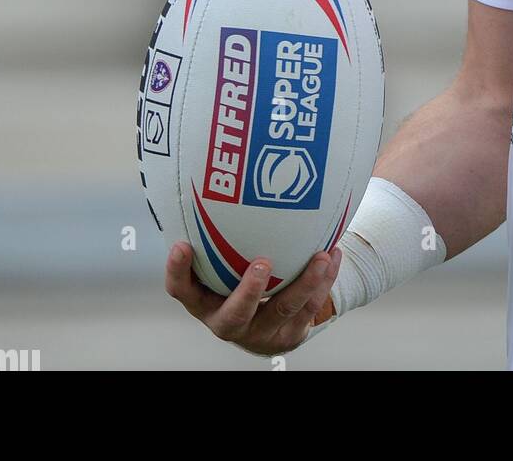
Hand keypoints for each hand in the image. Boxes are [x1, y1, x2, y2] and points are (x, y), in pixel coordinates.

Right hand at [164, 241, 340, 355]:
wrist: (268, 324)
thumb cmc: (237, 278)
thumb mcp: (222, 262)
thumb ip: (216, 235)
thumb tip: (215, 177)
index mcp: (205, 303)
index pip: (182, 291)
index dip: (178, 272)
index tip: (181, 245)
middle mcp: (228, 322)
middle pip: (234, 315)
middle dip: (249, 291)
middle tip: (263, 263)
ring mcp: (260, 333)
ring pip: (283, 310)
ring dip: (304, 283)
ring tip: (321, 256)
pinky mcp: (288, 336)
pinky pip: (310, 309)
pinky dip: (324, 281)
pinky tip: (334, 255)